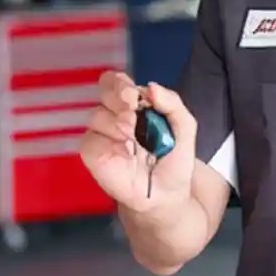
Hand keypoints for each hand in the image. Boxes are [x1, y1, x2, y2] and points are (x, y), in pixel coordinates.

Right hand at [80, 70, 197, 214]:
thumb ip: (173, 103)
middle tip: (132, 107)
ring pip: (97, 115)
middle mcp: (115, 116)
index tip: (132, 92)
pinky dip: (106, 141)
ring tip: (133, 137)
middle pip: (104, 92)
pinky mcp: (93, 154)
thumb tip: (151, 87)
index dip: (119, 82)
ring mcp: (103, 135)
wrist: (168, 194)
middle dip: (118, 95)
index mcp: (133, 105)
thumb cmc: (172, 161)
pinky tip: (122, 149)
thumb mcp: (184, 127)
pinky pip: (90, 139)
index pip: (116, 82)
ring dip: (116, 121)